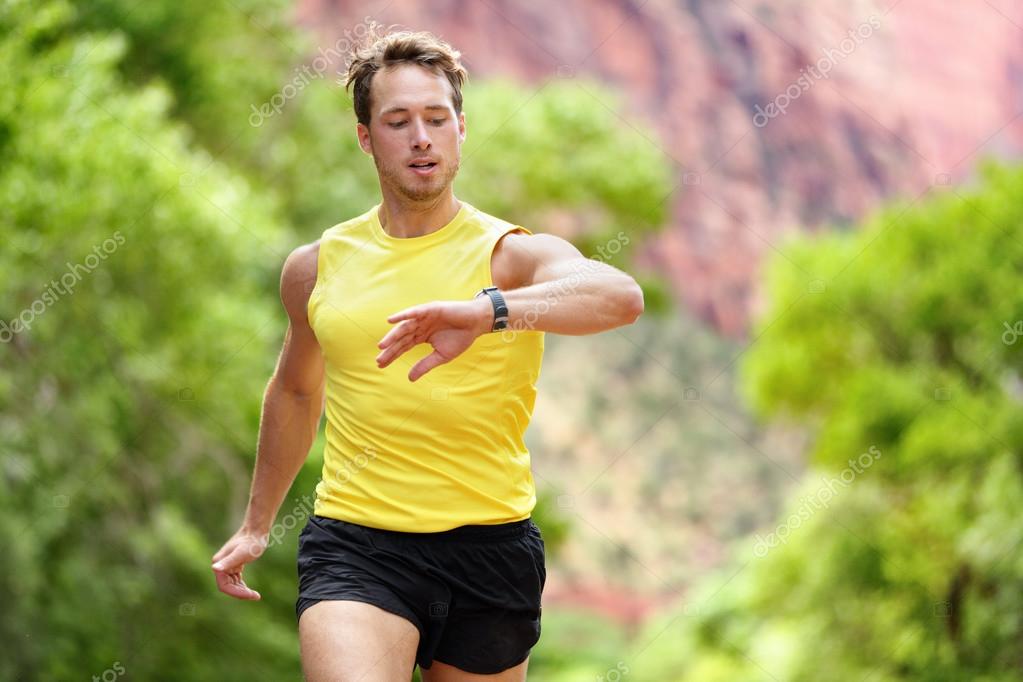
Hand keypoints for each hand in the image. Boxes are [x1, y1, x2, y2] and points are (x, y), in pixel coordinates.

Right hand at [211, 527, 267, 600]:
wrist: (257, 531)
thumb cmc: (251, 542)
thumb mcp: (241, 553)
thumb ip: (228, 561)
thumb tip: (214, 568)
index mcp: (219, 564)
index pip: (224, 586)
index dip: (236, 593)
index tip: (250, 595)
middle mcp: (220, 565)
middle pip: (228, 587)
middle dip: (241, 593)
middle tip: (256, 596)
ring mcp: (227, 565)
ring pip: (232, 585)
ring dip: (242, 591)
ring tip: (255, 595)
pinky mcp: (235, 565)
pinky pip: (236, 580)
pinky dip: (242, 586)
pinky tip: (250, 591)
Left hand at [377, 297, 492, 381]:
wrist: (476, 323)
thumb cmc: (461, 338)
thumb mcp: (441, 356)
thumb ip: (425, 365)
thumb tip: (410, 379)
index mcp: (422, 336)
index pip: (403, 347)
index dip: (392, 355)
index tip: (380, 365)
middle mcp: (420, 326)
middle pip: (401, 339)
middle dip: (390, 349)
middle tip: (378, 360)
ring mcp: (424, 317)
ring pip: (405, 327)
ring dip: (392, 336)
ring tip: (382, 346)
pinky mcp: (430, 309)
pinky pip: (413, 312)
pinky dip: (402, 315)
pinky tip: (391, 320)